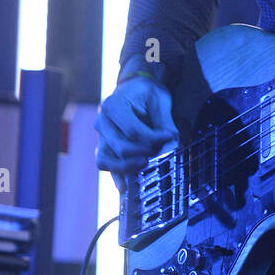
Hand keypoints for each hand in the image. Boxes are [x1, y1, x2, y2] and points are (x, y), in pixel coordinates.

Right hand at [94, 75, 178, 192]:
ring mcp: (101, 135)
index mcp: (112, 105)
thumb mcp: (159, 100)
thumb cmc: (146, 93)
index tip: (171, 136)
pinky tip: (125, 187)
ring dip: (127, 167)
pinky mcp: (105, 146)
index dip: (154, 138)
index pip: (133, 130)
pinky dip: (115, 174)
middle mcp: (102, 121)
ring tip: (145, 165)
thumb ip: (165, 122)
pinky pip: (105, 164)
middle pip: (121, 147)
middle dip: (144, 152)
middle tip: (160, 150)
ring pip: (106, 159)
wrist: (133, 88)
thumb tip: (173, 143)